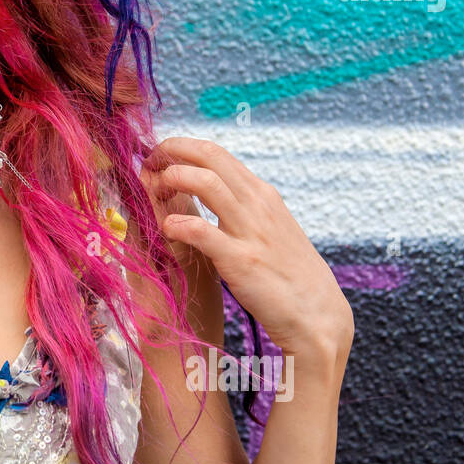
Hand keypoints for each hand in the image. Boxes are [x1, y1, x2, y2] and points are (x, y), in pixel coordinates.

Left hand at [141, 137, 353, 361]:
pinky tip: (166, 228)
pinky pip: (202, 231)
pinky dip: (178, 225)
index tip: (157, 161)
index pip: (214, 151)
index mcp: (260, 193)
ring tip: (153, 194)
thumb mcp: (267, 226)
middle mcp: (256, 203)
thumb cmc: (286, 272)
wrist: (317, 314)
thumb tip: (208, 190)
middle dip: (169, 152)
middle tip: (147, 167)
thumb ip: (240, 206)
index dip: (179, 149)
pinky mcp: (240, 260)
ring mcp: (250, 230)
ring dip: (171, 180)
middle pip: (208, 155)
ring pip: (205, 182)